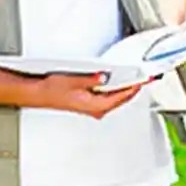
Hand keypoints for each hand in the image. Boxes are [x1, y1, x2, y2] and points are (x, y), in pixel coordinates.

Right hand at [28, 73, 144, 118]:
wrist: (40, 94)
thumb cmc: (53, 91)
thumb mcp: (76, 80)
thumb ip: (93, 79)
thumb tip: (105, 77)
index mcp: (96, 106)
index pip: (122, 96)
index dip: (134, 87)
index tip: (144, 80)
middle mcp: (96, 109)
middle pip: (120, 99)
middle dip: (131, 88)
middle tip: (144, 78)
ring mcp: (93, 107)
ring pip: (114, 98)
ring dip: (122, 89)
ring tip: (132, 78)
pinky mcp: (89, 103)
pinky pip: (107, 97)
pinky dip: (113, 90)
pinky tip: (114, 82)